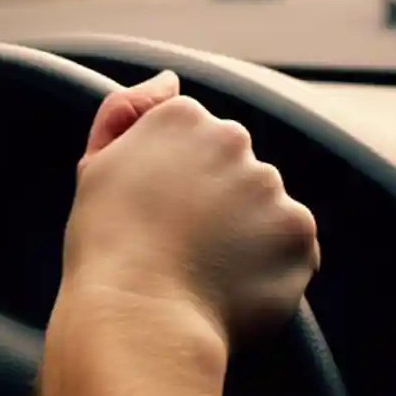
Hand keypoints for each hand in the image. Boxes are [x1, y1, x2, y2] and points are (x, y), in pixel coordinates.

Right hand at [61, 75, 318, 347]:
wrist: (139, 318)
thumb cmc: (106, 246)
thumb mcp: (96, 166)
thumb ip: (128, 110)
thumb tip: (170, 78)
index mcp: (182, 117)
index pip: (194, 139)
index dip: (173, 180)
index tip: (154, 212)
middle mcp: (233, 139)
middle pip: (234, 167)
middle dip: (215, 200)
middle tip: (179, 244)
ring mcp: (270, 186)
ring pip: (263, 207)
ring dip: (244, 232)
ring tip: (203, 270)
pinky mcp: (299, 232)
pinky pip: (290, 247)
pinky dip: (268, 267)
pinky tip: (230, 286)